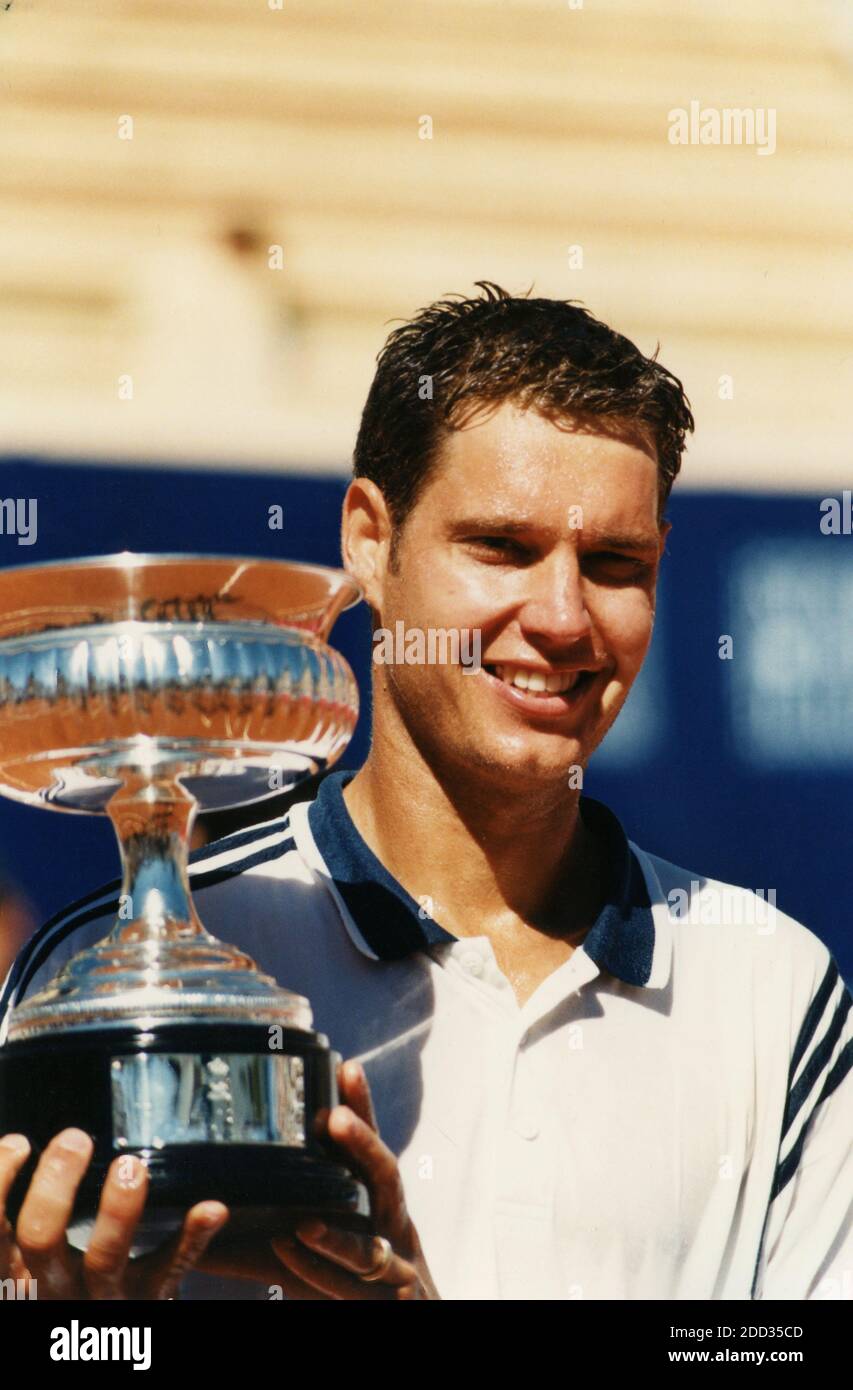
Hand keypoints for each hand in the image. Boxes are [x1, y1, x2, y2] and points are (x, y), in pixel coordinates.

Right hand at [0, 1129, 227, 1299]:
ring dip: (118, 1210)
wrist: (107, 1341)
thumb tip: (12, 1145)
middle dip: (54, 1187)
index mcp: (18, 1273)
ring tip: (130, 1167)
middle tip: (75, 1140)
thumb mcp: (27, 1263)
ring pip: (105, 1259)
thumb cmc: (63, 1285)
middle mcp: (54, 1289)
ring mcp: (104, 1298)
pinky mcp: (151, 1298)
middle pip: (42, 1240)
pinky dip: (193, 1236)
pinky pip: (172, 1266)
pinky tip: (211, 1208)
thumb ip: (19, 1222)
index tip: (20, 1143)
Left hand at [270, 1059, 439, 1299]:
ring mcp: (397, 1266)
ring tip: (305, 1224)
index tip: (347, 1065)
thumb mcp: (324, 1243)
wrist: (409, 1317)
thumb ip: (274, 1224)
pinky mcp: (393, 1302)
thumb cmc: (360, 1279)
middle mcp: (392, 1224)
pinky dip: (317, 1274)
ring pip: (370, 1248)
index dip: (364, 1106)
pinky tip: (288, 1255)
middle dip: (365, 1146)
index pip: (371, 1146)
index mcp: (379, 1201)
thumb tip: (211, 1195)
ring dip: (338, 1237)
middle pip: (386, 1177)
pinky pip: (351, 1290)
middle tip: (336, 1118)